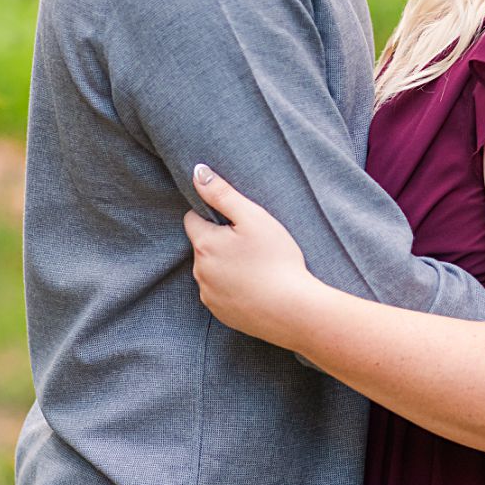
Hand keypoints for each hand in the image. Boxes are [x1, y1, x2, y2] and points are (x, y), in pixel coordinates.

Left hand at [182, 163, 318, 349]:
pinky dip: (232, 287)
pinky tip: (256, 286)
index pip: (192, 219)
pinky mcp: (220, 313)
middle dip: (220, 241)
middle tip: (252, 243)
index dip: (213, 215)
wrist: (292, 310)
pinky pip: (220, 292)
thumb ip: (222, 193)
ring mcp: (208, 295)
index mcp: (205, 244)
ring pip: (210, 270)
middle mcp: (199, 271)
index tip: (236, 221)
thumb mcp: (253, 217)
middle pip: (202, 246)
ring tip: (256, 266)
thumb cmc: (276, 259)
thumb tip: (197, 171)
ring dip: (225, 265)